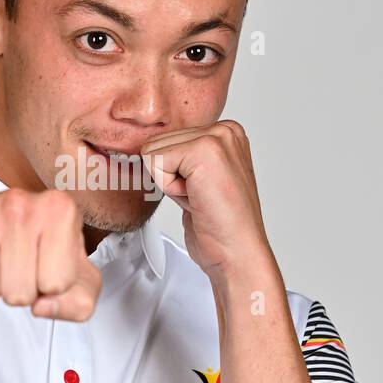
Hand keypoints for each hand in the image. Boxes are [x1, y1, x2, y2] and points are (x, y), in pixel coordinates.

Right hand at [0, 188, 101, 319]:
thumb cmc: (22, 249)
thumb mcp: (69, 278)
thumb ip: (79, 301)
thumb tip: (44, 306)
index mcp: (59, 209)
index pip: (58, 284)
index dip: (49, 287)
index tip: (40, 266)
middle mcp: (20, 201)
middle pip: (20, 293)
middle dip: (15, 291)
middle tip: (9, 267)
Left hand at [141, 120, 272, 279]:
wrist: (237, 252)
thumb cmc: (220, 226)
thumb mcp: (197, 180)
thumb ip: (180, 159)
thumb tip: (145, 151)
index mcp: (225, 133)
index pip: (166, 139)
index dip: (172, 173)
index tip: (200, 191)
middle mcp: (224, 130)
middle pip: (157, 142)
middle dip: (169, 176)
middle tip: (200, 196)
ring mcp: (217, 137)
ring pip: (154, 152)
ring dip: (170, 183)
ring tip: (200, 197)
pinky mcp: (205, 150)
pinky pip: (156, 162)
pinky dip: (169, 188)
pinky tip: (197, 198)